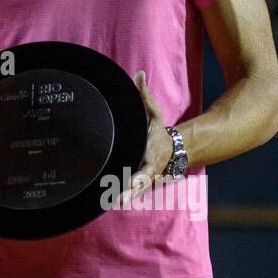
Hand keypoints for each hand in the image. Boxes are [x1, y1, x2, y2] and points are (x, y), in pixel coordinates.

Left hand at [120, 71, 174, 204]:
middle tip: (118, 198)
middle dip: (130, 191)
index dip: (139, 178)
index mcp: (151, 157)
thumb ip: (145, 96)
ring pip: (134, 192)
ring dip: (123, 197)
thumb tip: (139, 74)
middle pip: (139, 184)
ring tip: (108, 202)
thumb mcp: (154, 114)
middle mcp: (148, 172)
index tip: (131, 184)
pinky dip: (121, 196)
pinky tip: (105, 202)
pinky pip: (129, 191)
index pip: (146, 169)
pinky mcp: (138, 184)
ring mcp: (144, 180)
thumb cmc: (158, 132)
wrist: (173, 150)